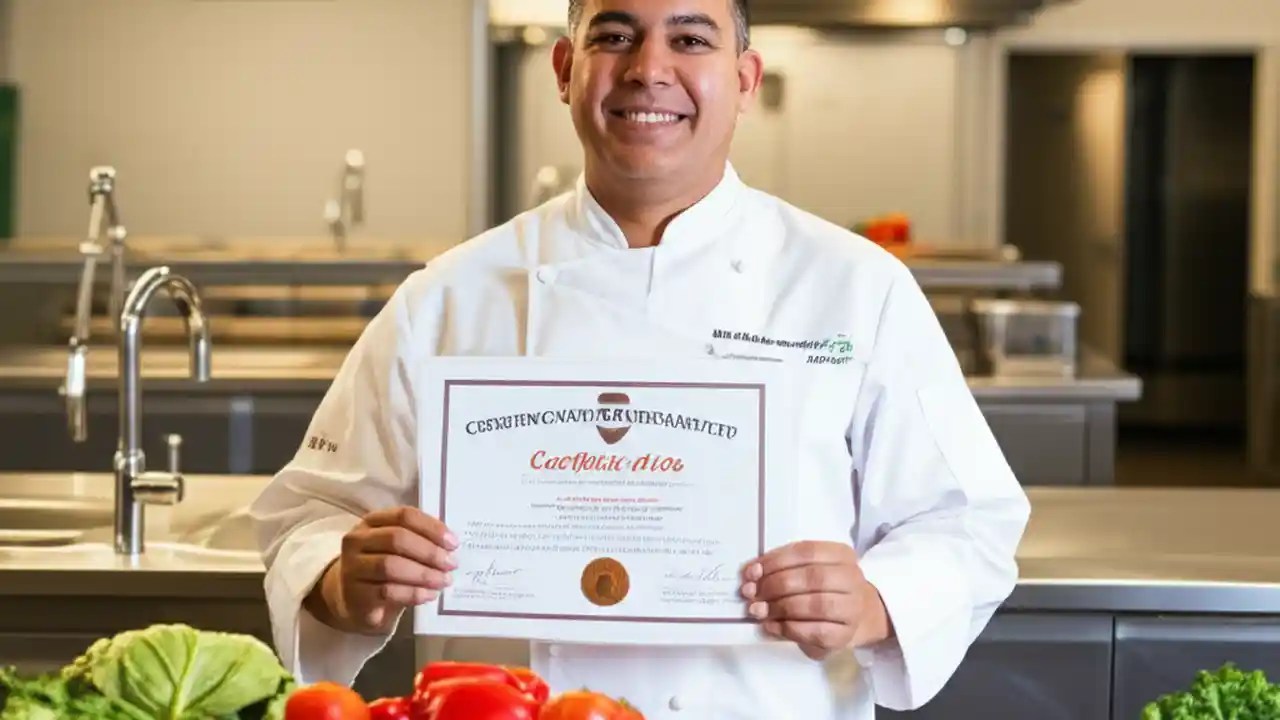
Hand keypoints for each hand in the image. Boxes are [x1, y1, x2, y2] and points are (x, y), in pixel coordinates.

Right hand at [305, 507, 458, 634]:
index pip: (404, 515)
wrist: (354, 601)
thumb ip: (420, 541)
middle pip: (397, 539)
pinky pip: (388, 591)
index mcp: (372, 521)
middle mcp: (357, 541)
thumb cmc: (383, 568)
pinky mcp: (355, 594)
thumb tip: (450, 546)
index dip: (431, 527)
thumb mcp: (398, 549)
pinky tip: (429, 595)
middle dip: (429, 552)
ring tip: (443, 581)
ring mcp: (352, 567)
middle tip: (451, 564)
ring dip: (423, 574)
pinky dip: (413, 593)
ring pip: (391, 566)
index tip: (453, 543)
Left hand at [740, 541, 891, 660]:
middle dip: (774, 585)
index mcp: (841, 555)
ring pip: (815, 605)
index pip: (806, 552)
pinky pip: (816, 631)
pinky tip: (771, 626)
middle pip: (811, 578)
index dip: (775, 561)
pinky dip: (788, 628)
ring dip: (779, 607)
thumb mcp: (809, 569)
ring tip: (757, 610)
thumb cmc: (825, 589)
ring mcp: (852, 608)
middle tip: (751, 593)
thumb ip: (783, 568)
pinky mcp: (845, 635)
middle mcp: (852, 579)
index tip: (752, 572)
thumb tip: (752, 574)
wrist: (858, 616)